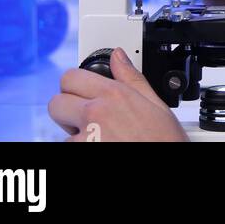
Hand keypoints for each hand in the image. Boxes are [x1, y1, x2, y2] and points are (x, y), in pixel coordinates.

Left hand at [49, 47, 187, 141]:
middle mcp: (95, 114)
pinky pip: (70, 148)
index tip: (81, 91)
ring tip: (103, 138)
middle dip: (68, 109)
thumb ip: (132, 78)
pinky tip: (105, 146)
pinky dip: (82, 150)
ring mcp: (85, 139)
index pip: (70, 77)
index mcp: (114, 95)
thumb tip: (118, 56)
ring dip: (77, 135)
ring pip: (63, 132)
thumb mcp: (157, 105)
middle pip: (56, 103)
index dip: (75, 84)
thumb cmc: (166, 142)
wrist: (168, 167)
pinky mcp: (81, 154)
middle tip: (86, 117)